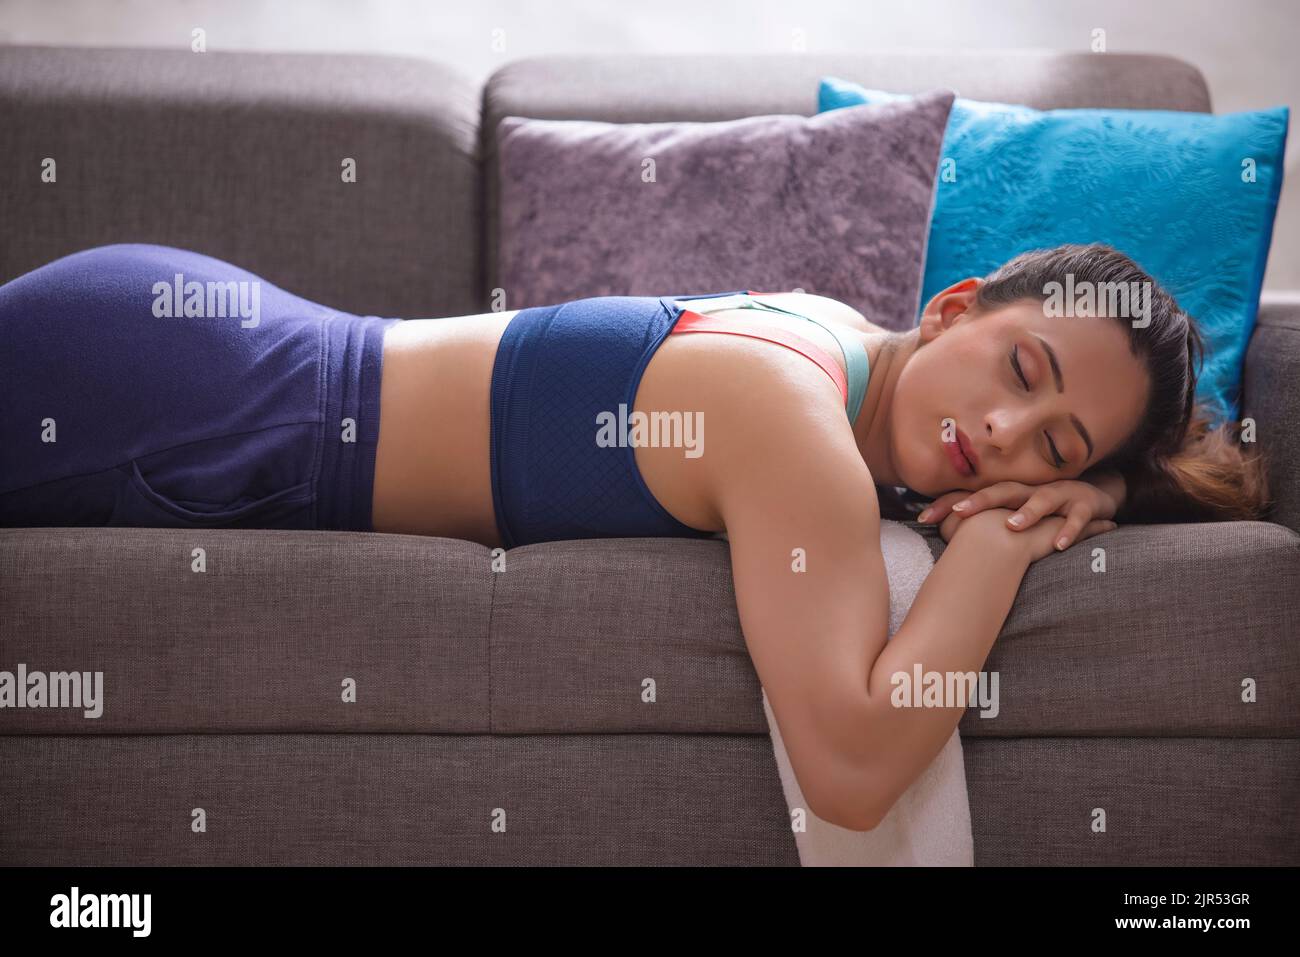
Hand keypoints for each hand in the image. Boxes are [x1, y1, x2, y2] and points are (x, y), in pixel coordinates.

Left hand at [936, 506, 1115, 561]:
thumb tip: (945, 546)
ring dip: (1027, 512)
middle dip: (980, 500)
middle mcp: (1029, 490)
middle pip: (1002, 491)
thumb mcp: (1013, 515)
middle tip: (959, 512)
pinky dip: (1069, 530)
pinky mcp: (1084, 506)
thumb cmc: (1044, 511)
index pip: (974, 496)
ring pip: (1041, 499)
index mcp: (1009, 494)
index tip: (923, 517)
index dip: (949, 505)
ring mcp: (1057, 495)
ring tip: (1012, 526)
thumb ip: (983, 527)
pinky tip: (1060, 545)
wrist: (1093, 498)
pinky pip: (1076, 518)